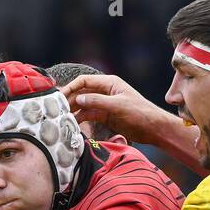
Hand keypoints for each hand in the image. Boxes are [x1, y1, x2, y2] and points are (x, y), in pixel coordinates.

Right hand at [61, 73, 188, 146]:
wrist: (152, 128)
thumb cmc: (140, 113)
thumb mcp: (118, 106)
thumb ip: (97, 102)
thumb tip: (78, 99)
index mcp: (109, 83)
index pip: (84, 81)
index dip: (71, 87)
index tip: (59, 96)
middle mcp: (105, 91)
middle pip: (81, 92)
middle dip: (69, 100)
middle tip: (57, 109)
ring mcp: (104, 104)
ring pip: (83, 105)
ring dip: (73, 111)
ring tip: (62, 118)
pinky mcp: (105, 116)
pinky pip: (89, 115)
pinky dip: (80, 119)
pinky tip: (72, 124)